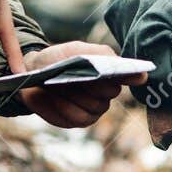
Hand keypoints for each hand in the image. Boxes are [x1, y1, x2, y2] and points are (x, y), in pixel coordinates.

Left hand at [17, 42, 146, 129]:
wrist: (33, 74)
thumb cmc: (58, 59)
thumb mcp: (76, 50)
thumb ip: (98, 54)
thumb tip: (117, 62)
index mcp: (111, 72)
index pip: (132, 75)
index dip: (135, 76)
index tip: (138, 75)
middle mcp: (107, 93)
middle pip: (111, 92)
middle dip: (95, 84)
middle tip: (78, 76)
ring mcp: (95, 109)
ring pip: (95, 106)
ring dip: (76, 95)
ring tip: (58, 85)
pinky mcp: (79, 121)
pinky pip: (78, 117)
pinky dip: (65, 107)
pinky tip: (54, 97)